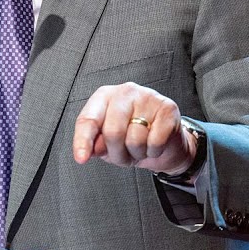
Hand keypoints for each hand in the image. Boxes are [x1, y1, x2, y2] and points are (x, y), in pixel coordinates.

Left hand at [72, 82, 196, 176]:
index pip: (89, 119)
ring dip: (137, 154)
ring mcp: (148, 97)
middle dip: (117, 153)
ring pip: (135, 139)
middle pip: (113, 132)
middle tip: (123, 155)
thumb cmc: (133, 135)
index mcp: (105, 96)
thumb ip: (96, 143)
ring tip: (140, 148)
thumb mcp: (108, 142)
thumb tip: (90, 150)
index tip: (81, 158)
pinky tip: (154, 144)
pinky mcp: (167, 108)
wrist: (166, 140)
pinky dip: (153, 151)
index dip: (83, 140)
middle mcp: (125, 92)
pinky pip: (155, 142)